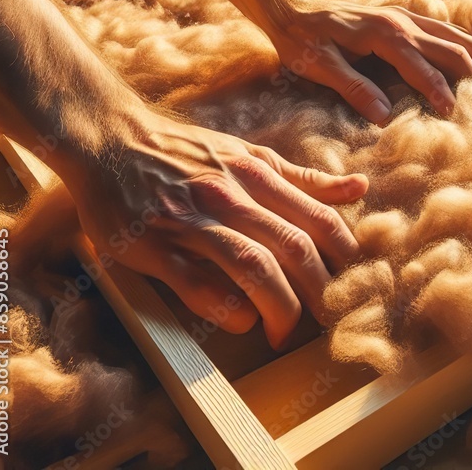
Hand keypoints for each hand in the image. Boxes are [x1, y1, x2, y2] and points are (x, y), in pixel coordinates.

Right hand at [63, 105, 367, 347]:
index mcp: (257, 174)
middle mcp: (230, 196)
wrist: (112, 139)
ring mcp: (192, 222)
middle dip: (319, 290)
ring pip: (253, 265)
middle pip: (293, 247)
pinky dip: (225, 308)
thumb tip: (359, 187)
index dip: (342, 254)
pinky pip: (196, 283)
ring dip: (279, 306)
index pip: (317, 217)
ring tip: (285, 332)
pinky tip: (242, 321)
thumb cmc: (187, 152)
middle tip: (326, 318)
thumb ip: (302, 178)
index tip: (350, 279)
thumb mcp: (250, 155)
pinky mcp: (154, 246)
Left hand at [268, 0, 471, 123]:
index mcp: (383, 34)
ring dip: (469, 47)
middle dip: (468, 67)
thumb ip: (354, 89)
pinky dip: (454, 36)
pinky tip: (464, 44)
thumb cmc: (300, 39)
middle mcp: (398, 20)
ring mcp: (399, 14)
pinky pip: (434, 25)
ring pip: (445, 30)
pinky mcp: (395, 14)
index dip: (438, 90)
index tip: (453, 112)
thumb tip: (386, 116)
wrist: (288, 5)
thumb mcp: (320, 67)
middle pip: (445, 43)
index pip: (420, 66)